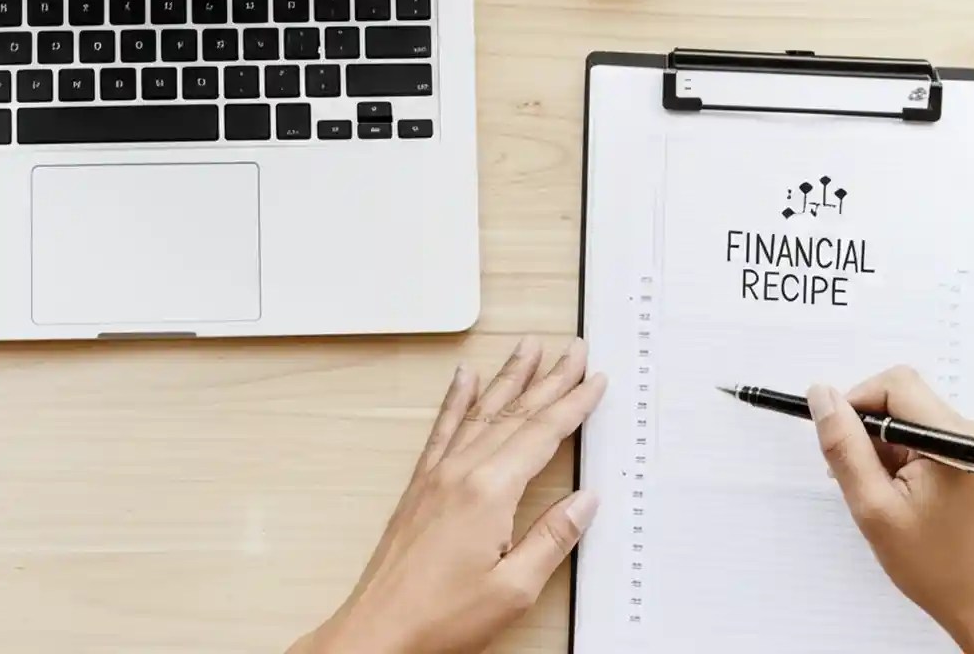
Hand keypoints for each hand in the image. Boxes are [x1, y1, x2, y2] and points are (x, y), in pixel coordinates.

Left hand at [290, 338, 605, 653]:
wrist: (378, 633)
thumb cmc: (440, 618)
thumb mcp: (515, 588)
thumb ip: (553, 538)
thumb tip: (585, 501)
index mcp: (490, 492)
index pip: (544, 434)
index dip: (574, 404)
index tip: (594, 381)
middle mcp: (461, 472)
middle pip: (516, 413)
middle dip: (549, 378)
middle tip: (572, 349)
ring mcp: (437, 476)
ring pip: (482, 412)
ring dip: (509, 377)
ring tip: (527, 348)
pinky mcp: (420, 487)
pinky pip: (443, 429)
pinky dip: (457, 400)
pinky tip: (465, 379)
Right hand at [808, 367, 973, 653]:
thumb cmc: (937, 568)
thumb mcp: (874, 507)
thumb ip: (845, 447)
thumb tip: (822, 397)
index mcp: (955, 438)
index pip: (896, 383)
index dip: (857, 401)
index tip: (836, 437)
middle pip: (907, 400)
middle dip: (871, 431)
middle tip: (855, 477)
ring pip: (919, 423)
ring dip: (889, 449)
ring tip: (882, 497)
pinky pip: (936, 444)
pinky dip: (910, 461)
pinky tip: (905, 500)